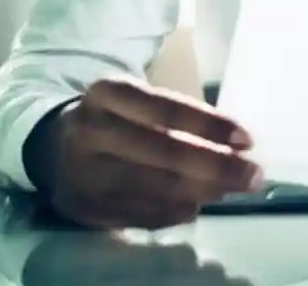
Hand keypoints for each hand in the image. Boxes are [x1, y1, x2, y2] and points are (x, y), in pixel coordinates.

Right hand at [36, 76, 262, 228]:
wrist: (53, 146)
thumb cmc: (115, 118)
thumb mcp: (137, 101)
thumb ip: (180, 117)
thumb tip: (237, 148)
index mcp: (106, 93)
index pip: (165, 108)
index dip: (210, 125)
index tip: (247, 139)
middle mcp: (89, 130)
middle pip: (163, 152)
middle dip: (217, 166)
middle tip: (254, 175)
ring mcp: (82, 173)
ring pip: (156, 188)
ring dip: (203, 192)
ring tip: (230, 188)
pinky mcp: (82, 208)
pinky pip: (142, 215)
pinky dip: (176, 212)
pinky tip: (196, 204)